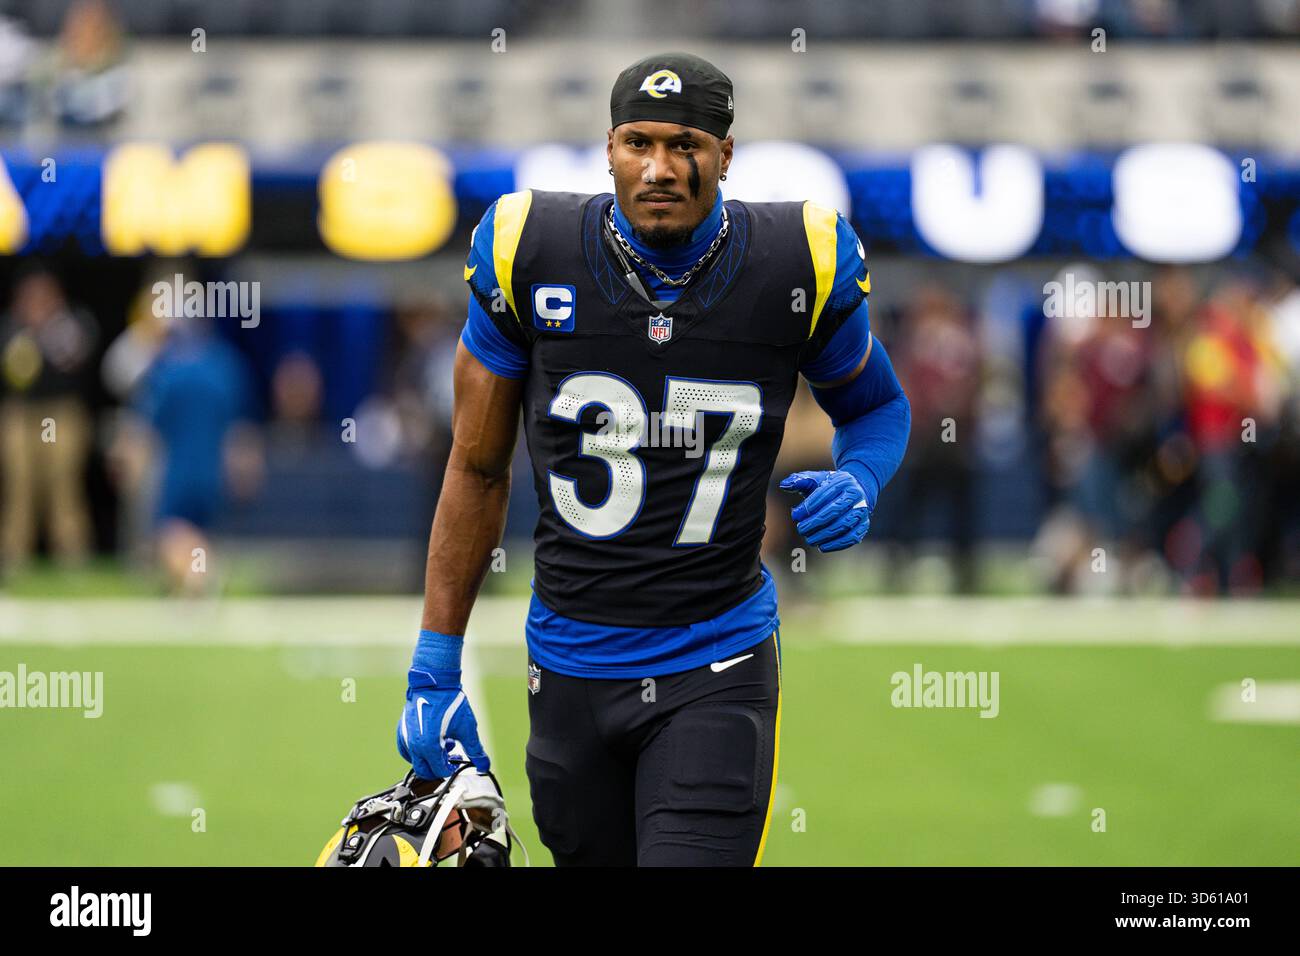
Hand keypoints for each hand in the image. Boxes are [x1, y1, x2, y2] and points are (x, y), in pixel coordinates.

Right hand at [396, 633, 489, 778]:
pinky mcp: (402, 729)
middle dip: (438, 768)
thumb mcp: (467, 729)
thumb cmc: (449, 702)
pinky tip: (428, 742)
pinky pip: (405, 749)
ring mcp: (406, 737)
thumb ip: (475, 750)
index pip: (439, 770)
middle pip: (424, 771)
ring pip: (415, 760)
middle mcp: (414, 745)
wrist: (435, 683)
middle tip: (449, 758)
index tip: (457, 761)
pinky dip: (416, 751)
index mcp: (429, 747)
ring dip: (428, 759)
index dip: (450, 768)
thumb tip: (484, 764)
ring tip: (441, 745)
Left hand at [779, 469, 871, 552]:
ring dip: (824, 535)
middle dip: (815, 522)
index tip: (795, 515)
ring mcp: (861, 511)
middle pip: (834, 510)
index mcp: (842, 481)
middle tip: (801, 529)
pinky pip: (852, 537)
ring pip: (843, 525)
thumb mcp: (816, 479)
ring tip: (810, 539)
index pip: (824, 494)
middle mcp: (855, 495)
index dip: (808, 507)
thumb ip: (799, 480)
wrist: (856, 490)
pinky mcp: (864, 525)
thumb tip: (784, 485)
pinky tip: (822, 546)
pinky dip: (837, 544)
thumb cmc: (830, 486)